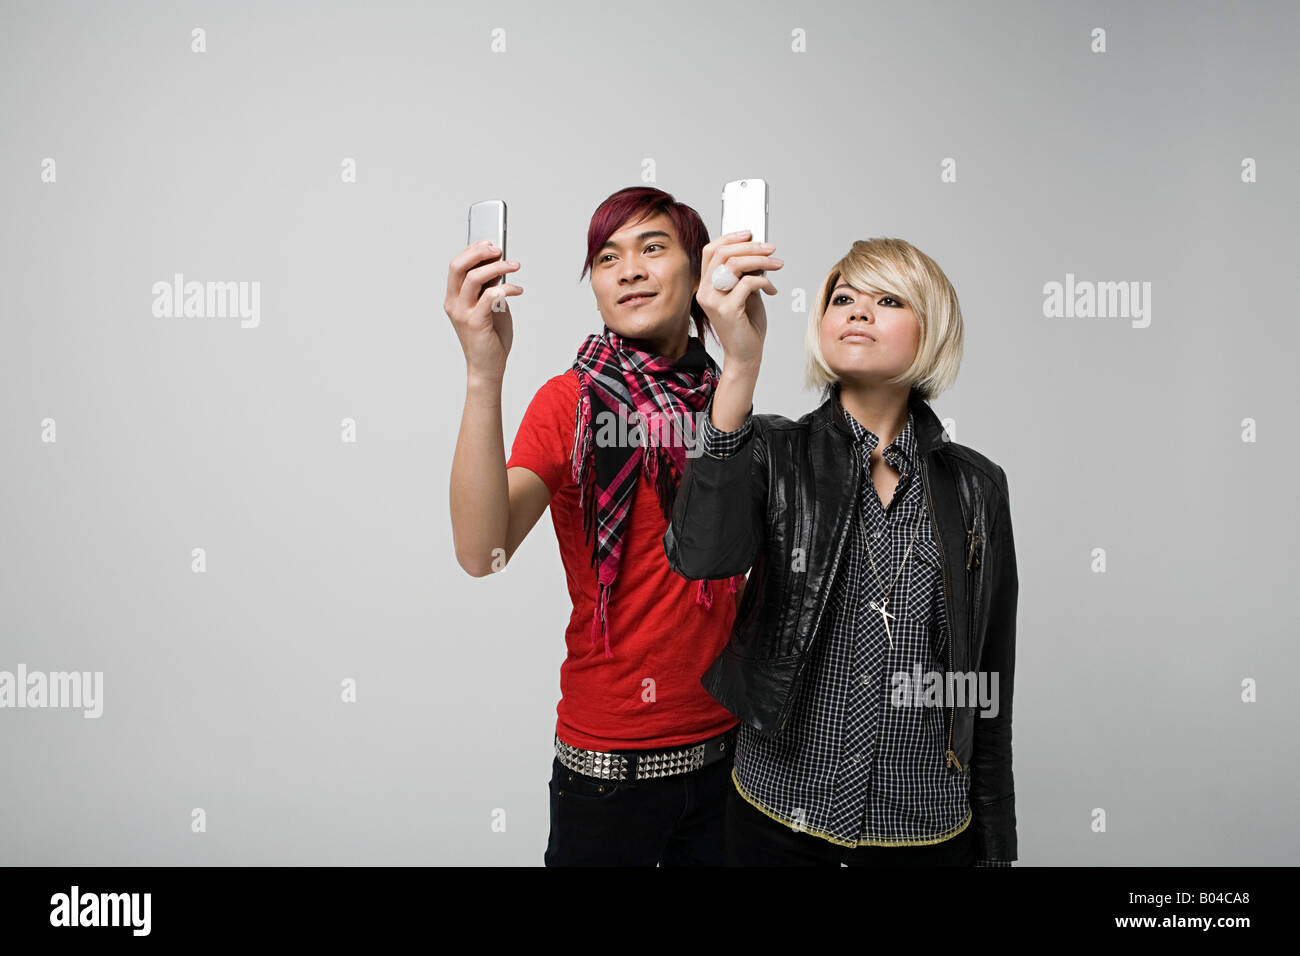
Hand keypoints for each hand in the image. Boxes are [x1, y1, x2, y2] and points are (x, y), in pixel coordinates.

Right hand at [443, 239, 522, 385]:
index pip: (457, 265)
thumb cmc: (489, 337)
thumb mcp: (489, 306)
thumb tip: (499, 265)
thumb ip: (489, 287)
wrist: (487, 367)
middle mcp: (453, 303)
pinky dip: (506, 288)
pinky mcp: (476, 323)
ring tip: (514, 265)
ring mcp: (463, 313)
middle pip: (458, 266)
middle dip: (479, 252)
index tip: (490, 242)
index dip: (472, 250)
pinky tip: (517, 290)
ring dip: (497, 267)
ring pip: (474, 278)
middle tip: (499, 249)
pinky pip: (490, 297)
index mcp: (453, 297)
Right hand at [695, 230, 781, 372]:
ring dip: (760, 260)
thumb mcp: (746, 292)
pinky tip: (771, 289)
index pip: (711, 251)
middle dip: (751, 247)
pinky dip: (763, 281)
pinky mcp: (726, 310)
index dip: (730, 238)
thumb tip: (756, 250)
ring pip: (734, 265)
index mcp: (706, 284)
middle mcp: (705, 291)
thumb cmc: (746, 324)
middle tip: (771, 248)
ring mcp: (713, 301)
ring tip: (777, 264)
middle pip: (723, 253)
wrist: (746, 354)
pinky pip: (747, 283)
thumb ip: (746, 272)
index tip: (751, 234)